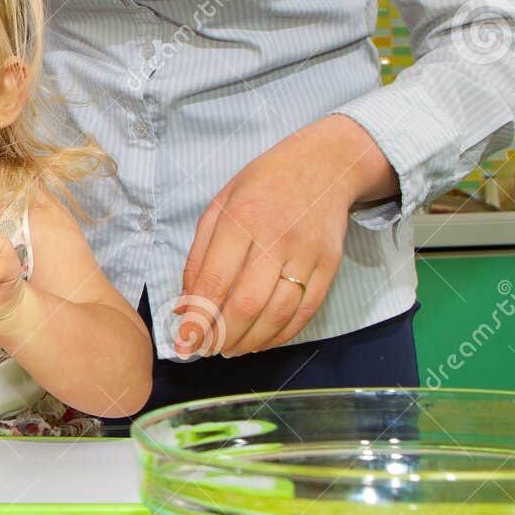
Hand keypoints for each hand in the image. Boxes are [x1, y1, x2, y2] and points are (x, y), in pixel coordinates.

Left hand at [179, 116, 395, 357]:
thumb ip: (199, 255)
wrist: (325, 164)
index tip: (185, 343)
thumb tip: (185, 304)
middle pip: (246, 304)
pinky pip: (305, 311)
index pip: (214, 281)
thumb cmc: (263, 184)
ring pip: (277, 314)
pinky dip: (281, 335)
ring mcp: (306, 254)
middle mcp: (274, 239)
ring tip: (230, 350)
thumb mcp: (219, 205)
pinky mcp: (329, 266)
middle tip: (206, 350)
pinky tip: (261, 342)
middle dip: (221, 337)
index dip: (198, 319)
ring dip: (250, 341)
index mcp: (240, 220)